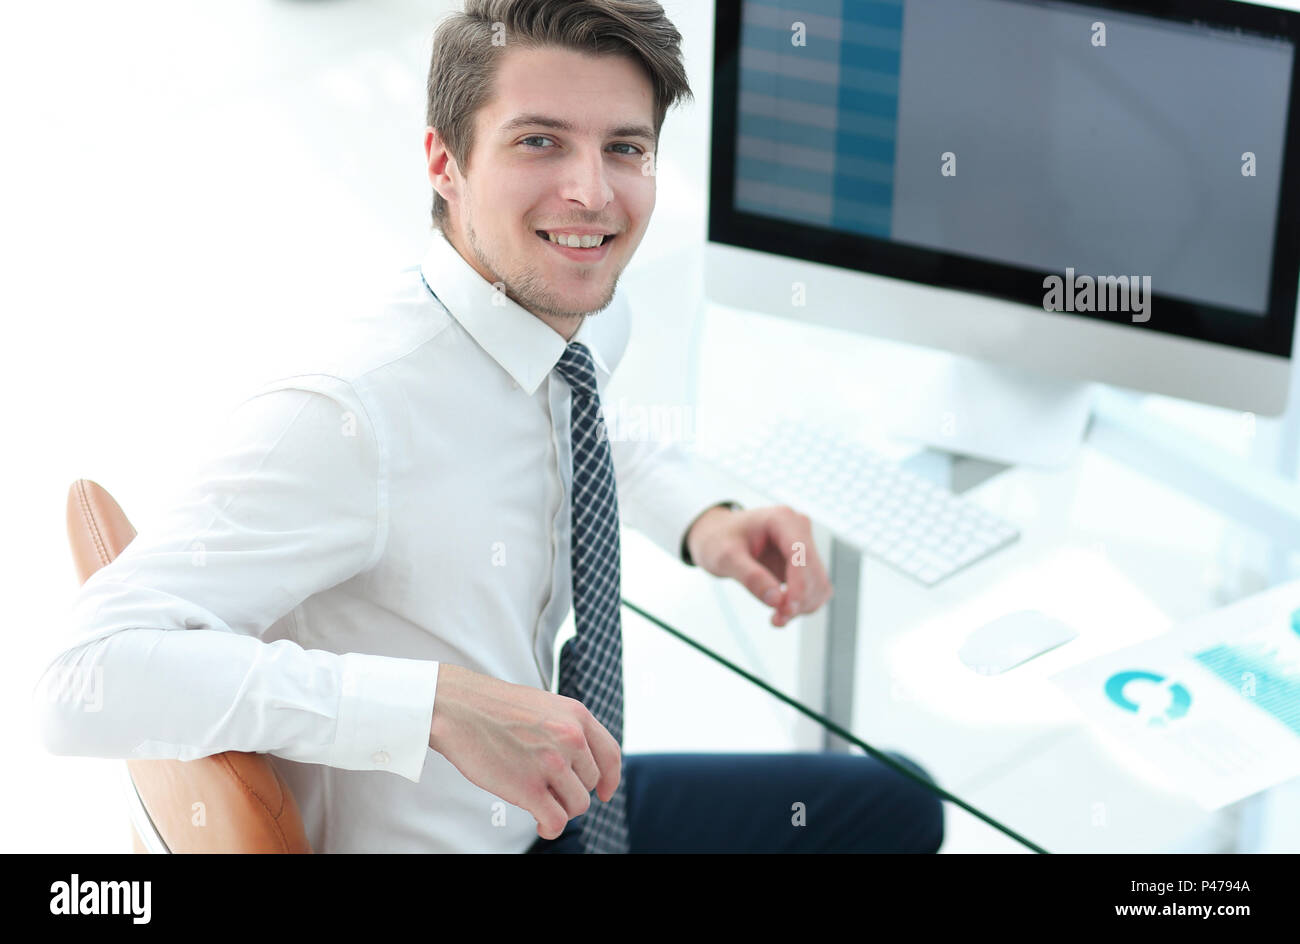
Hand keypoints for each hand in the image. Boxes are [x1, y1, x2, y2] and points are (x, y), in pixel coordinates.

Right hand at [427, 663, 620, 839]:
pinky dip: (550, 828)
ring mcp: (552, 762)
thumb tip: (581, 763)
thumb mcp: (544, 705)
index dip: (611, 779)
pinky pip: (556, 821)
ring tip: (540, 803)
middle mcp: (571, 737)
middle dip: (572, 792)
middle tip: (548, 790)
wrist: (457, 707)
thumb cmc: (493, 709)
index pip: (610, 755)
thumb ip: (567, 728)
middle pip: (591, 783)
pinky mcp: (529, 787)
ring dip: (560, 809)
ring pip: (577, 805)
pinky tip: (540, 823)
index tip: (604, 793)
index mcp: (577, 716)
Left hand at [686, 504, 832, 626]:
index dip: (799, 584)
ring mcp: (804, 547)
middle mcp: (799, 530)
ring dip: (802, 606)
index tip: (788, 609)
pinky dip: (802, 605)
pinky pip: (814, 590)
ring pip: (818, 584)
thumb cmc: (719, 539)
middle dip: (799, 600)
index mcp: (782, 519)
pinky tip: (782, 611)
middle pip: (814, 572)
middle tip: (777, 619)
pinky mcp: (803, 565)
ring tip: (777, 617)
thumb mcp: (725, 557)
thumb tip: (776, 599)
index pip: (802, 553)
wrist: (717, 537)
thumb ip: (750, 577)